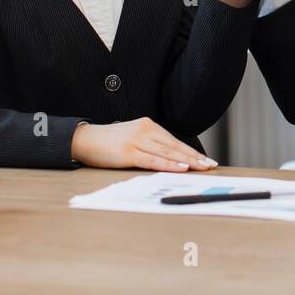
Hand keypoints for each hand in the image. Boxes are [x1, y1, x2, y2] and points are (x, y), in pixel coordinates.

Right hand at [70, 117, 217, 170]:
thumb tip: (170, 157)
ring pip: (167, 153)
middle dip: (194, 157)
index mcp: (148, 125)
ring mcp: (136, 141)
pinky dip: (168, 165)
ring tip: (201, 167)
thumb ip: (150, 144)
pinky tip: (180, 168)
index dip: (192, 152)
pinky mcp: (128, 152)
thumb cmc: (109, 142)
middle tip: (210, 165)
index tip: (206, 160)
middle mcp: (145, 130)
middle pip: (175, 146)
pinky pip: (152, 160)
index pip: (175, 141)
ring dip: (186, 161)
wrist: (84, 139)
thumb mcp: (133, 137)